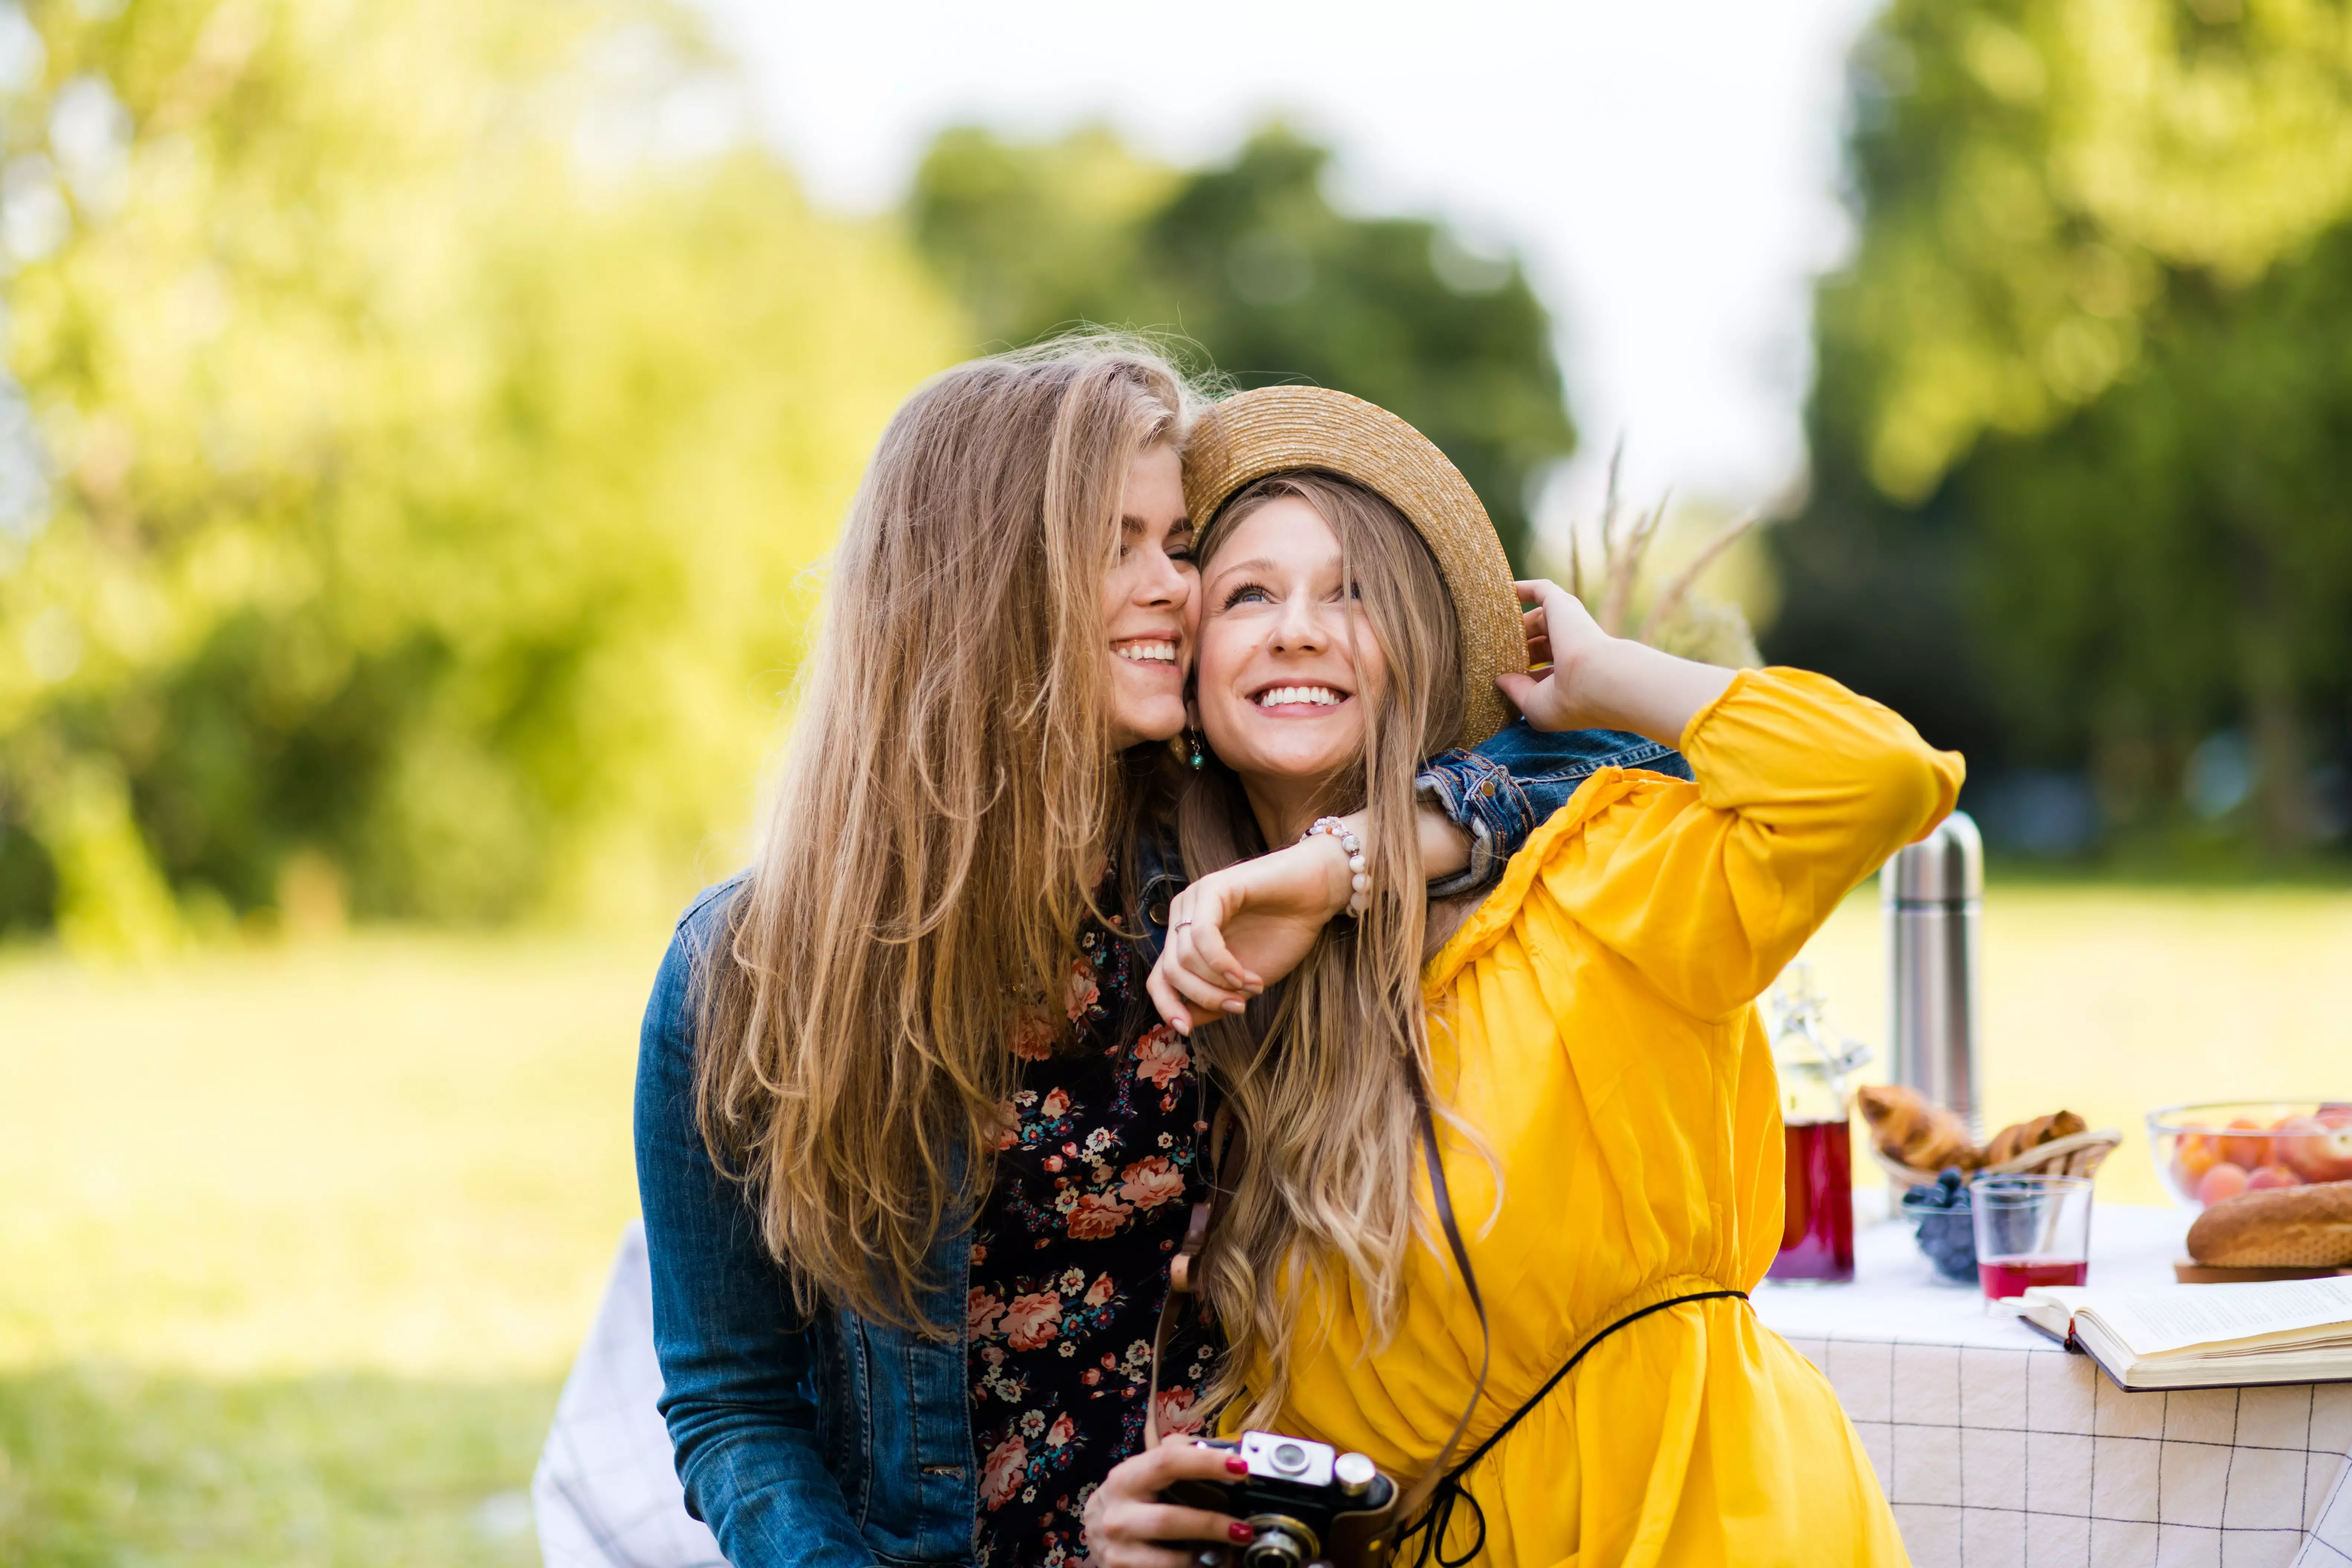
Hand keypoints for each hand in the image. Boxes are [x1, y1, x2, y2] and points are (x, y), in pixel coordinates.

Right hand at [1081, 1435, 1254, 1567]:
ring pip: (1168, 1559)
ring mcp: (1118, 1550)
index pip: (1166, 1461)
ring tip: (1231, 1554)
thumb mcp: (1144, 1473)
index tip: (1241, 1468)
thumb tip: (1225, 1450)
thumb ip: (1178, 1455)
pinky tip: (1210, 1564)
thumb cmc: (1131, 1498)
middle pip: (1168, 1519)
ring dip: (1206, 1558)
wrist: (1093, 1533)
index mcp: (1126, 1478)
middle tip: (1244, 1529)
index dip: (1206, 1463)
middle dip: (1210, 1525)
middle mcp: (1118, 1514)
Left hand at [1146, 837, 1350, 1032]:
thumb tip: (1186, 1023)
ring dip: (1219, 983)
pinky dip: (1221, 963)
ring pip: (1184, 958)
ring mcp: (1194, 899)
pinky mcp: (1212, 888)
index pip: (1159, 978)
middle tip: (1239, 1006)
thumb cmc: (1282, 934)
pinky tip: (1243, 974)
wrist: (1316, 896)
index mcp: (1184, 937)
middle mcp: (1182, 916)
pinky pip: (1202, 935)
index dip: (1167, 1006)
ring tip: (1252, 986)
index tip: (1185, 1030)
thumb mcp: (1242, 981)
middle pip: (1171, 972)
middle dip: (1205, 998)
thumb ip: (1212, 1001)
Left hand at [1490, 577, 1613, 732]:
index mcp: (1567, 675)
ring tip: (1483, 621)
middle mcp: (1570, 648)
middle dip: (1512, 645)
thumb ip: (1515, 691)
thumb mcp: (1534, 705)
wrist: (1595, 681)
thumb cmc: (1567, 701)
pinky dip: (1521, 589)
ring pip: (1536, 617)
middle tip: (1483, 648)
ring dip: (1512, 619)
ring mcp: (1568, 625)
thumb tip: (1499, 679)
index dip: (1518, 671)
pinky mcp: (1562, 604)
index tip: (1494, 674)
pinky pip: (1539, 590)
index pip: (1539, 669)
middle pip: (1534, 642)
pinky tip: (1500, 591)